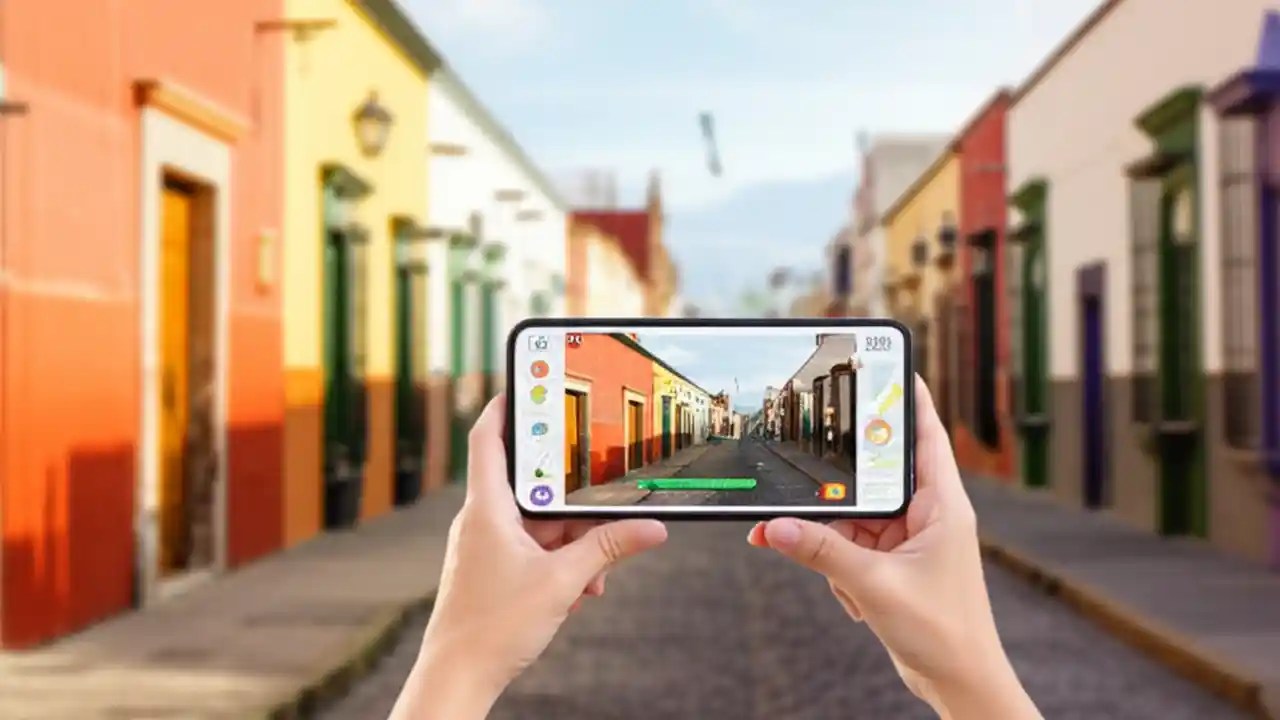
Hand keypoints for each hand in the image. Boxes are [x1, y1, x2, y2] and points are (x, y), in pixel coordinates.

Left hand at [391, 395, 667, 718]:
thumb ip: (609, 549)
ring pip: (538, 523)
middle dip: (571, 498)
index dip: (507, 404)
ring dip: (572, 541)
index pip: (490, 437)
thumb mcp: (563, 582)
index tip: (529, 381)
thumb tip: (651, 529)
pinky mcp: (493, 570)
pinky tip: (582, 587)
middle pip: (530, 483)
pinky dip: (560, 560)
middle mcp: (481, 520)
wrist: (457, 678)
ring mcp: (486, 546)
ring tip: (594, 572)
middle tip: (601, 494)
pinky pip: (533, 549)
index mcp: (486, 508)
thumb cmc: (492, 628)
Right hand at [747, 376, 1038, 718]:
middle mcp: (927, 514)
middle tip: (811, 485)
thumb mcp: (876, 587)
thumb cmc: (945, 633)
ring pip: (854, 516)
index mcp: (943, 504)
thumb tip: (775, 528)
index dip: (907, 395)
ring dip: (837, 544)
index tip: (884, 363)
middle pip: (873, 475)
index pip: (925, 433)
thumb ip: (822, 553)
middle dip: (840, 495)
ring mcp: (908, 539)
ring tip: (844, 578)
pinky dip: (840, 566)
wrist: (959, 682)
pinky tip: (851, 595)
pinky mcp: (892, 562)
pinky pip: (851, 546)